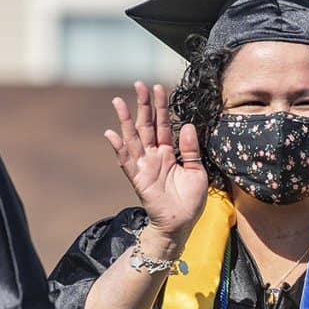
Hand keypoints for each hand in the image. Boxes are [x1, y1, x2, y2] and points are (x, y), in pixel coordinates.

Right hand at [106, 81, 206, 241]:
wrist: (181, 224)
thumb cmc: (190, 201)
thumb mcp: (197, 171)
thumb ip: (191, 149)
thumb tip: (187, 125)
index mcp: (168, 152)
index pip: (163, 124)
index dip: (161, 106)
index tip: (158, 87)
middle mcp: (154, 156)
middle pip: (146, 125)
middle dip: (143, 105)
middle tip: (139, 84)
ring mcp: (144, 166)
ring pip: (133, 138)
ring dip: (125, 120)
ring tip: (118, 101)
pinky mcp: (138, 179)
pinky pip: (127, 161)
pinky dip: (119, 148)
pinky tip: (111, 133)